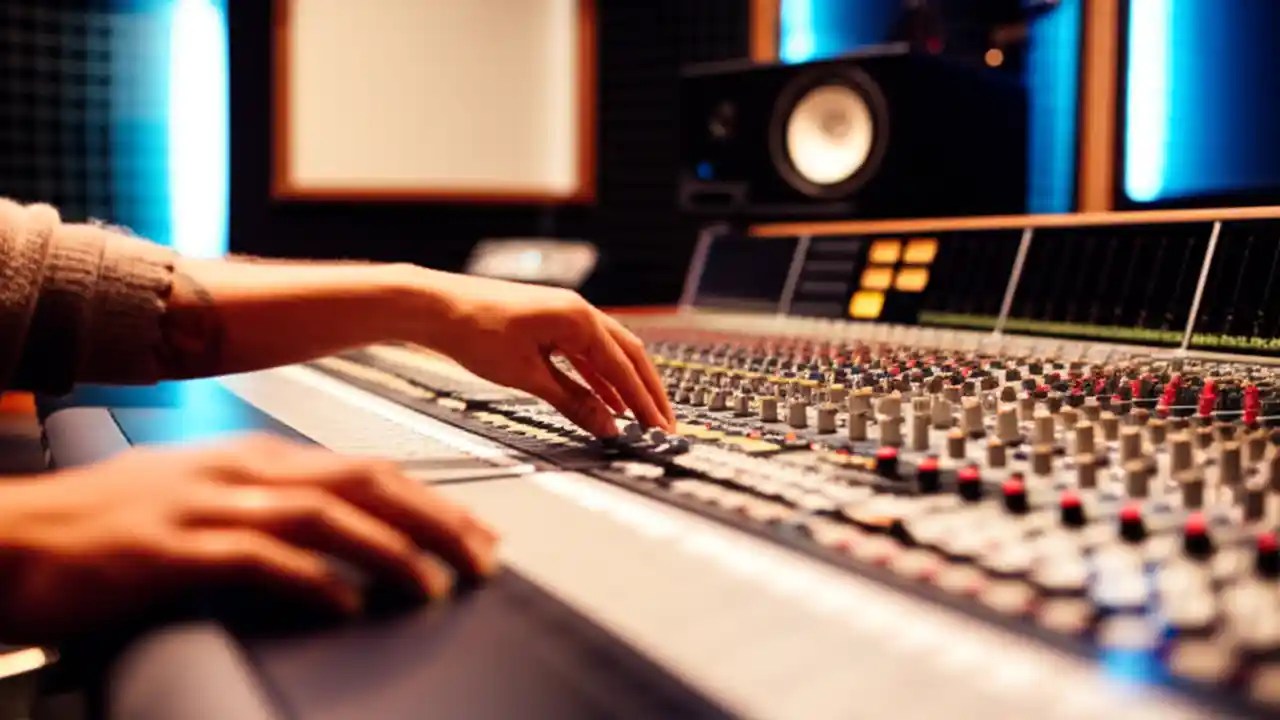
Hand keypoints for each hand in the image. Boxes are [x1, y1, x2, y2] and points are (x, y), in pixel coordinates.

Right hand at [0, 435, 497, 644]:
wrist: (17, 533)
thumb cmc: (108, 521)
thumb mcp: (203, 496)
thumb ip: (269, 507)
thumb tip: (339, 537)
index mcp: (256, 457)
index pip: (367, 469)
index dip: (432, 500)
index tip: (475, 533)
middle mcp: (243, 470)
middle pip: (365, 483)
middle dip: (435, 519)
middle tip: (483, 556)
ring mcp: (210, 505)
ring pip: (326, 515)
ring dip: (390, 550)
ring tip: (434, 583)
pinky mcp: (175, 549)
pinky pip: (261, 558)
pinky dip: (313, 579)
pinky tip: (347, 602)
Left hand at [415, 270, 675, 437]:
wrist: (435, 306)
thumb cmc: (475, 331)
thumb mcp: (527, 376)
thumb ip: (572, 402)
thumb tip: (606, 426)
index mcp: (578, 318)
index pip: (623, 366)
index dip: (644, 401)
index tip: (659, 427)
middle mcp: (578, 311)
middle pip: (628, 355)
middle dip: (647, 392)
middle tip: (664, 423)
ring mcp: (564, 314)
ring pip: (609, 353)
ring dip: (626, 384)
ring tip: (641, 416)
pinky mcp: (549, 322)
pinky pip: (586, 352)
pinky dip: (600, 376)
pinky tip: (606, 399)